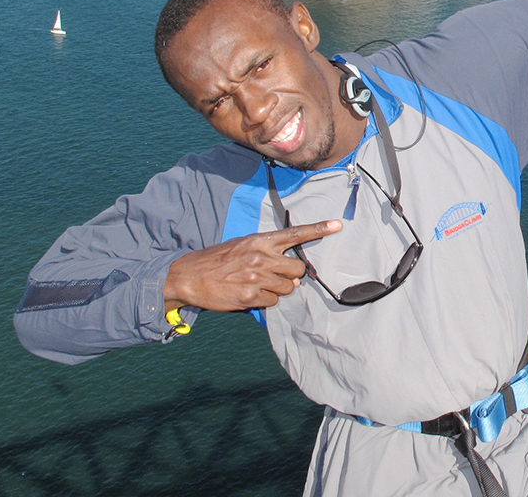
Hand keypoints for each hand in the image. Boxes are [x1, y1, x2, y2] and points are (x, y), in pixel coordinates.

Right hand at [163, 220, 341, 311]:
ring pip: (288, 288)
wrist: (189, 276)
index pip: (295, 234)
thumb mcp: (242, 246)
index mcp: (260, 241)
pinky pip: (273, 301)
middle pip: (298, 270)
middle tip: (276, 275)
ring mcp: (257, 278)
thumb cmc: (217, 260)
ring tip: (257, 284)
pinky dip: (265, 300)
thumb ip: (268, 255)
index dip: (319, 229)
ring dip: (278, 289)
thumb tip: (293, 277)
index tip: (338, 225)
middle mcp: (261, 257)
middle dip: (292, 275)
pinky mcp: (251, 297)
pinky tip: (249, 294)